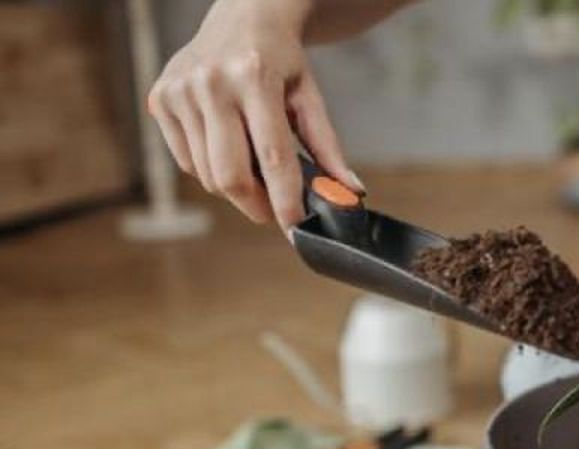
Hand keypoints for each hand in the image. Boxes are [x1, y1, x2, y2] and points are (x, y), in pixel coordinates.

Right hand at [148, 0, 363, 233]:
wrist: (241, 16)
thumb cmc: (280, 59)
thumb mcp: (308, 95)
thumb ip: (327, 147)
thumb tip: (348, 192)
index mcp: (255, 77)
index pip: (271, 156)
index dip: (284, 199)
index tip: (294, 227)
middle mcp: (211, 82)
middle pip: (230, 175)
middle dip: (255, 205)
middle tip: (273, 212)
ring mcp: (180, 90)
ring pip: (207, 174)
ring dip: (234, 186)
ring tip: (253, 166)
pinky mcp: (160, 99)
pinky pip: (187, 161)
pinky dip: (209, 167)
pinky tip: (226, 144)